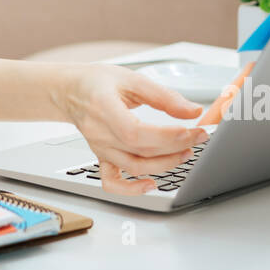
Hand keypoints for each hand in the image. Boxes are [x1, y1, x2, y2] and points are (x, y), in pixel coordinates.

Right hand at [54, 64, 207, 194]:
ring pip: (133, 167)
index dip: (165, 137)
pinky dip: (131, 190)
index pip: (135, 132)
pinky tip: (151, 184)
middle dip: (175, 147)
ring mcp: (100, 148)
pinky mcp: (101, 157)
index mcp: (104, 108)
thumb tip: (192, 111)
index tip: (189, 131)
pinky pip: (112, 182)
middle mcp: (100, 132)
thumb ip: (164, 96)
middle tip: (198, 136)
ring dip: (164, 165)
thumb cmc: (98, 82)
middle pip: (139, 151)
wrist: (71, 91)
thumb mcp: (132, 79)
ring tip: (185, 152)